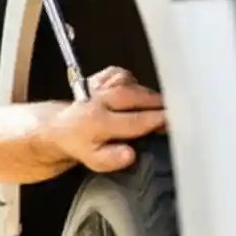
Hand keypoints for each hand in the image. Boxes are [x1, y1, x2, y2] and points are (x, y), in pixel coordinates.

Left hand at [44, 66, 165, 171]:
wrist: (59, 127)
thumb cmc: (81, 144)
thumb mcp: (94, 160)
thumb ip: (111, 158)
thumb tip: (130, 154)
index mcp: (97, 122)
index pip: (135, 121)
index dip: (158, 120)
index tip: (175, 122)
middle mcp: (98, 100)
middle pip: (136, 97)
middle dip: (158, 105)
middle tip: (174, 114)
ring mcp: (99, 86)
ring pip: (131, 84)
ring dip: (147, 95)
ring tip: (158, 107)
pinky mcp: (101, 77)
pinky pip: (122, 75)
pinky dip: (133, 82)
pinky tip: (135, 95)